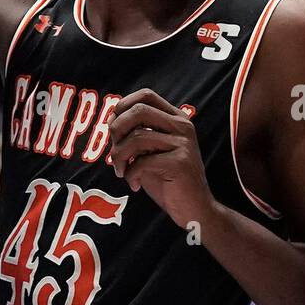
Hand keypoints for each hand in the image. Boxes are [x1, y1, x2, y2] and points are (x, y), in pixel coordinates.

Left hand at [108, 89, 218, 228]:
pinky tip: (135, 184)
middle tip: (114, 150)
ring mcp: (183, 143)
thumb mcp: (150, 151)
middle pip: (139, 110)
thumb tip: (111, 117)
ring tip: (121, 171)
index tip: (114, 127)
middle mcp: (183, 126)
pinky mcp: (180, 162)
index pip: (146, 95)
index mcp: (177, 118)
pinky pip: (141, 162)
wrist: (194, 209)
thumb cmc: (168, 180)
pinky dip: (130, 174)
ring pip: (137, 137)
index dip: (123, 106)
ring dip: (119, 157)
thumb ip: (136, 133)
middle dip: (117, 129)